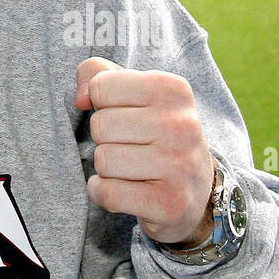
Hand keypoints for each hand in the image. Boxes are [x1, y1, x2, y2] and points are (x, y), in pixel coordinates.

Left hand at [75, 57, 215, 247]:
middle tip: (130, 146)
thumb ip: (97, 74)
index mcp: (173, 89)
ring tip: (132, 168)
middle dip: (104, 138)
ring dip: (106, 168)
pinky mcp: (171, 204)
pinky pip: (109, 193)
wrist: (196, 189)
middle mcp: (182, 125)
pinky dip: (104, 192)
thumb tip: (81, 98)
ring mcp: (180, 166)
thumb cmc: (154, 132)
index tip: (125, 115)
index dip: (102, 104)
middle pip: (100, 125)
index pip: (102, 87)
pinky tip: (125, 190)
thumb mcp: (133, 93)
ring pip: (103, 160)